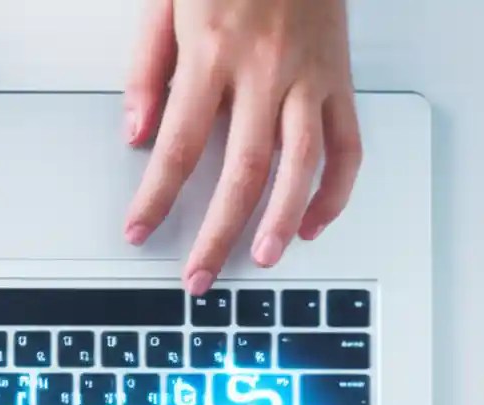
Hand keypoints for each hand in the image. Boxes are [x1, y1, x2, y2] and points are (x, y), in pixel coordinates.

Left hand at [123, 0, 361, 293]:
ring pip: (302, 163)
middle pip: (243, 169)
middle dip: (219, 232)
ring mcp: (308, 77)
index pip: (179, 144)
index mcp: (213, 51)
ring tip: (265, 257)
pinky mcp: (338, 78)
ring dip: (283, 220)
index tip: (139, 230)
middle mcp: (265, 70)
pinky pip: (347, 144)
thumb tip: (136, 133)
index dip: (157, 196)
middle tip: (201, 274)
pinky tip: (314, 221)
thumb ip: (147, 68)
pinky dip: (335, 190)